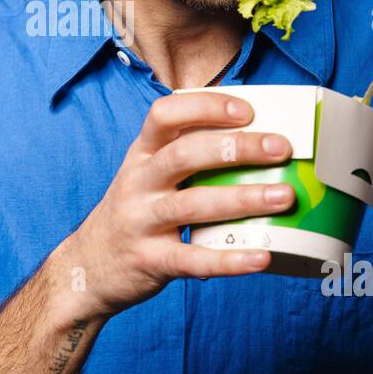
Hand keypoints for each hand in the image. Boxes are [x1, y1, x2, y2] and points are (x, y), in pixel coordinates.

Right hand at [54, 92, 294, 319]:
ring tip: (283, 197)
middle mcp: (138, 182)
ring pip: (192, 205)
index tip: (247, 110)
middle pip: (184, 155)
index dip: (205, 107)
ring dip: (242, 198)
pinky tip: (261, 257)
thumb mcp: (147, 174)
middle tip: (280, 148)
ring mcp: (141, 221)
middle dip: (236, 148)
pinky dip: (229, 260)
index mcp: (141, 154)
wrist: (89, 266)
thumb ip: (186, 155)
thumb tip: (258, 138)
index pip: (165, 114)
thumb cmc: (136, 211)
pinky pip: (193, 259)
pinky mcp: (151, 261)